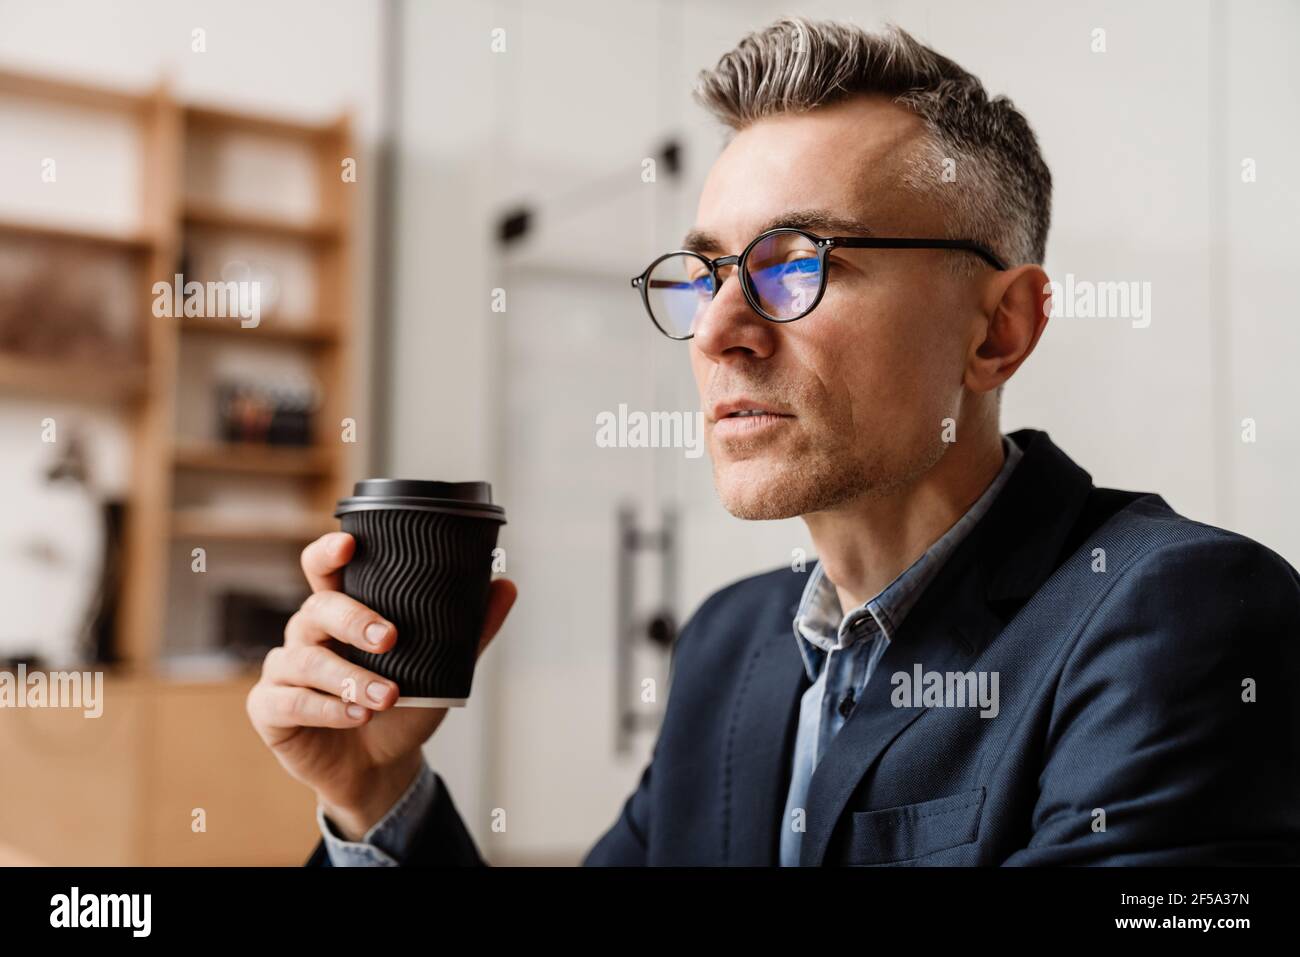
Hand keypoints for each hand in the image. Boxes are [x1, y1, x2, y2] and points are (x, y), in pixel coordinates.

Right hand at [246, 531, 516, 839]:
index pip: (325, 570)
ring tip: (387, 696)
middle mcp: (307, 632)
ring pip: (307, 659)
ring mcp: (284, 669)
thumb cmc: (403, 705)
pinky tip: (357, 716)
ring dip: (351, 678)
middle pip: (318, 609)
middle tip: (391, 639)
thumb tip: (506, 586)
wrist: (382, 766)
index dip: (329, 552)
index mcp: (341, 611)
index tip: (349, 544)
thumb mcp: (441, 668)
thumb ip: (469, 630)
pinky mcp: (270, 708)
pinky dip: (327, 708)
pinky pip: (289, 701)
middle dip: (354, 620)